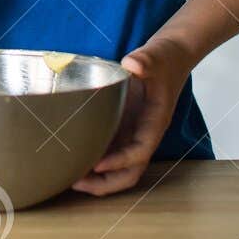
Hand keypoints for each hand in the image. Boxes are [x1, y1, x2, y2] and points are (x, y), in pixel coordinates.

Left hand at [72, 35, 194, 196]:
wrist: (170, 56)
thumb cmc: (164, 59)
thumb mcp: (156, 56)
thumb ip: (145, 60)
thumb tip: (131, 64)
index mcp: (155, 122)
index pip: (139, 151)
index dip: (119, 161)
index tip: (96, 165)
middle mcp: (144, 133)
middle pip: (129, 172)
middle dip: (105, 183)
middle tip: (75, 182)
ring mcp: (133, 133)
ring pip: (119, 168)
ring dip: (97, 179)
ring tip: (68, 179)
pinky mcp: (123, 127)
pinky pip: (110, 153)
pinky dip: (93, 162)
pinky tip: (72, 161)